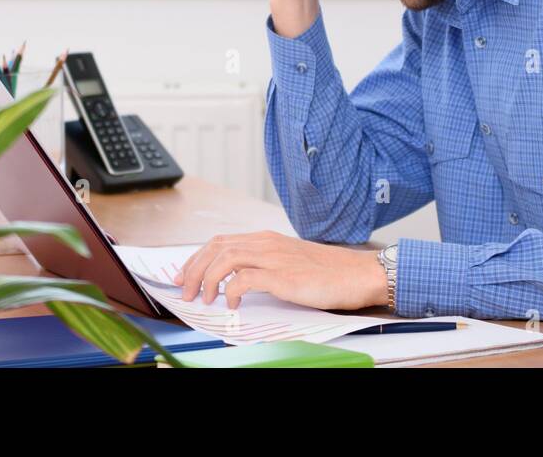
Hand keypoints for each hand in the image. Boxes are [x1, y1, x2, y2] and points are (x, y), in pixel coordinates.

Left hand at [173, 230, 388, 311]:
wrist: (358, 274)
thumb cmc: (329, 272)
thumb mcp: (291, 262)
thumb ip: (267, 264)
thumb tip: (239, 280)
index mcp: (267, 238)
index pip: (221, 241)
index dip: (198, 257)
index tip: (186, 275)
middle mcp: (267, 243)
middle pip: (217, 247)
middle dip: (194, 268)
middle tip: (185, 289)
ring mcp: (274, 257)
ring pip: (225, 259)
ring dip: (207, 279)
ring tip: (204, 299)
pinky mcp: (282, 276)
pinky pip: (244, 279)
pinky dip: (230, 291)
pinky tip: (231, 304)